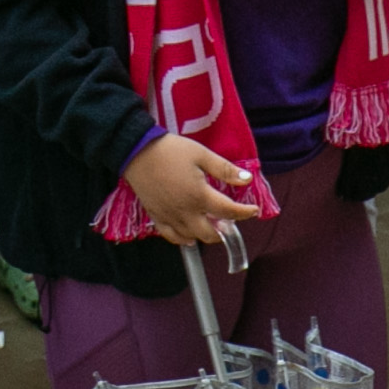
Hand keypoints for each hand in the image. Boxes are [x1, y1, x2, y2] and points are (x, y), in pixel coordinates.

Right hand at [122, 131, 262, 244]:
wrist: (135, 150)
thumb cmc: (170, 150)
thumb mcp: (201, 154)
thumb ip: (225, 169)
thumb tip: (247, 179)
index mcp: (200, 195)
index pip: (229, 212)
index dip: (245, 212)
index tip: (253, 210)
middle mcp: (186, 211)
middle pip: (211, 234)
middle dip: (224, 231)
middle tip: (228, 219)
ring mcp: (169, 216)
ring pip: (192, 238)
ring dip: (204, 234)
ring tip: (209, 223)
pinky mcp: (156, 216)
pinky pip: (171, 236)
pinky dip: (182, 239)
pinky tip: (188, 235)